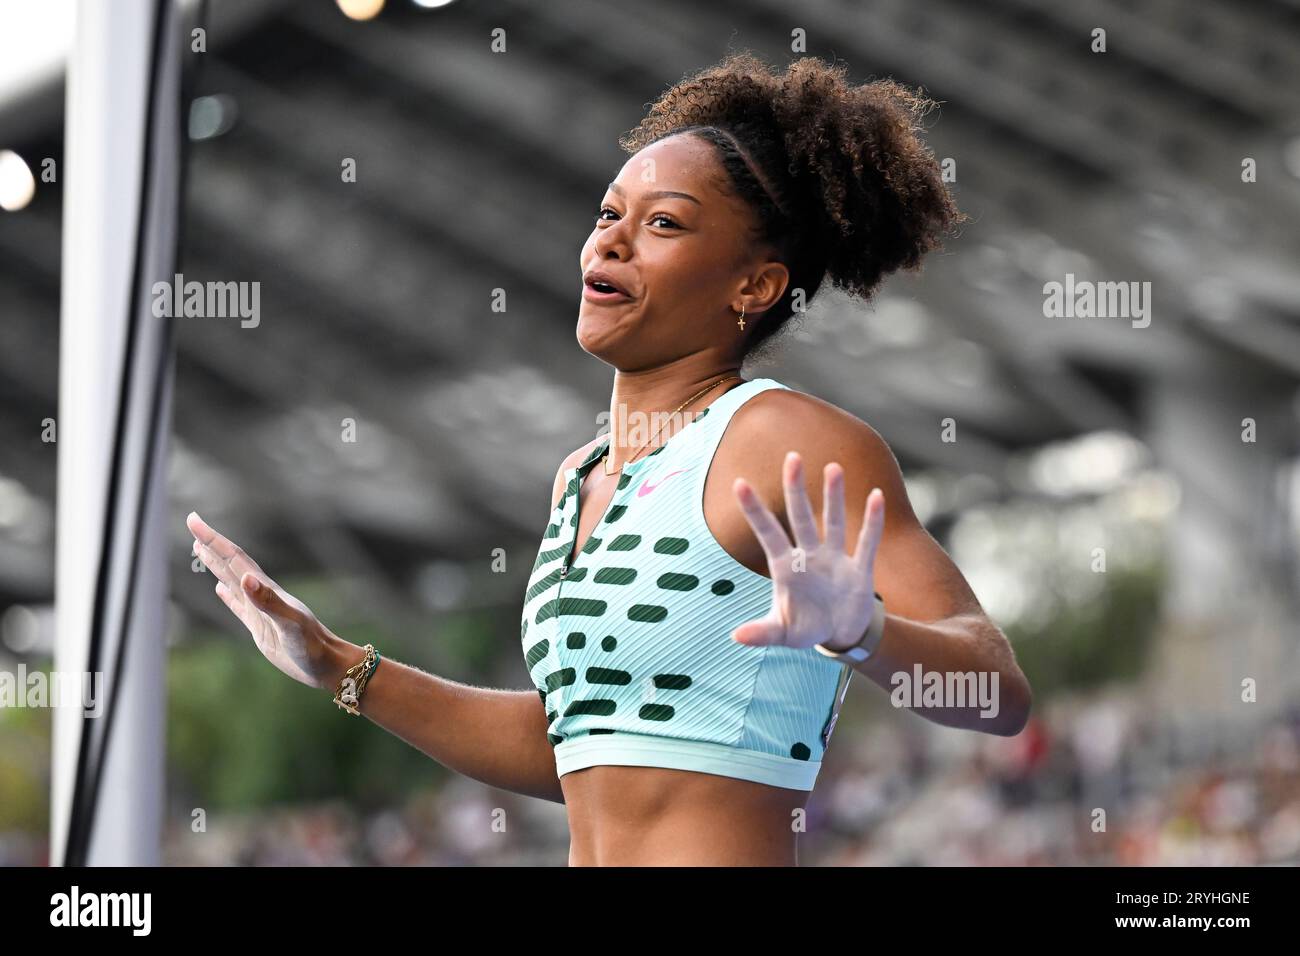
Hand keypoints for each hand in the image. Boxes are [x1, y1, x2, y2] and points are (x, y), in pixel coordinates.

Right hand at [187, 511, 345, 690]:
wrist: (327, 665)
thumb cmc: (312, 646)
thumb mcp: (289, 623)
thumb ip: (268, 602)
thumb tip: (245, 579)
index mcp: (266, 589)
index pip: (234, 558)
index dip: (214, 539)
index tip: (193, 520)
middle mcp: (261, 594)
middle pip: (231, 563)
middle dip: (211, 543)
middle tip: (192, 522)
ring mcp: (260, 610)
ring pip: (232, 580)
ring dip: (215, 563)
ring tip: (200, 548)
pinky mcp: (260, 627)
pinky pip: (238, 605)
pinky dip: (226, 595)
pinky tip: (219, 588)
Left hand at [729, 451, 884, 651]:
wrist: (839, 633)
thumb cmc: (805, 628)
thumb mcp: (782, 633)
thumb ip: (761, 633)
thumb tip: (736, 637)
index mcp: (785, 567)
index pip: (767, 533)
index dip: (754, 510)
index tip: (739, 483)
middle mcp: (808, 556)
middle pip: (800, 517)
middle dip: (796, 489)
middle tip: (793, 457)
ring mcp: (834, 559)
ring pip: (832, 522)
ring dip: (834, 496)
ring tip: (833, 467)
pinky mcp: (859, 569)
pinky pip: (867, 542)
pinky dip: (872, 522)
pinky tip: (877, 496)